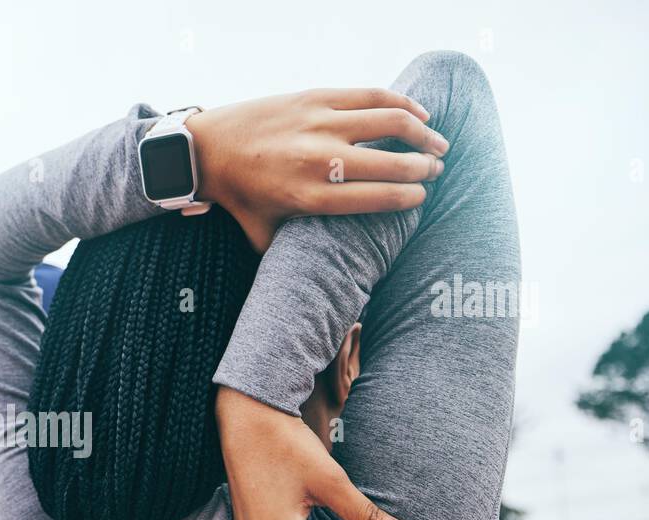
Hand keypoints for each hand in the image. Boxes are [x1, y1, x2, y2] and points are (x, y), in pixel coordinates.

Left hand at [187, 88, 448, 250]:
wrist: (208, 148)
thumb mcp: (263, 239)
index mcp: (310, 197)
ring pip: (390, 122)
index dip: (408, 197)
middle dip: (423, 168)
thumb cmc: (240, 198)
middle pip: (391, 163)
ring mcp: (319, 122)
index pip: (377, 197)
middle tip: (437, 172)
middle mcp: (318, 159)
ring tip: (440, 145)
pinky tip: (420, 115)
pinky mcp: (317, 96)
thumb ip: (291, 261)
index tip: (422, 197)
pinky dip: (402, 104)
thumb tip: (316, 295)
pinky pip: (371, 96)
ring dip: (423, 133)